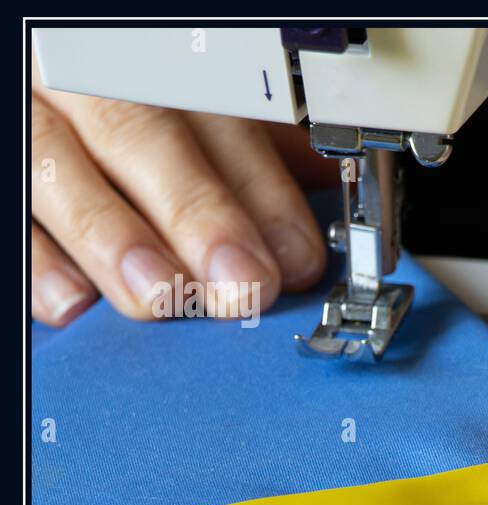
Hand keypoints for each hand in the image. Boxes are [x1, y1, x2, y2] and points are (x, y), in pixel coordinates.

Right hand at [30, 69, 328, 325]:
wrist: (45, 103)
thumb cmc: (122, 129)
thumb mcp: (188, 125)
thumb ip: (242, 168)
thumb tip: (303, 239)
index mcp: (146, 68)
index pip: (211, 118)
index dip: (259, 190)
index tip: (295, 258)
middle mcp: (78, 83)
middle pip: (139, 134)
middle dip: (198, 215)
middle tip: (241, 283)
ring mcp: (22, 120)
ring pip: (58, 164)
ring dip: (116, 237)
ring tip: (162, 294)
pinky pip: (7, 217)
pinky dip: (36, 259)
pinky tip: (72, 300)